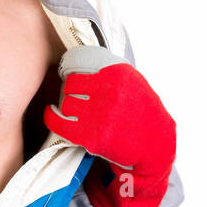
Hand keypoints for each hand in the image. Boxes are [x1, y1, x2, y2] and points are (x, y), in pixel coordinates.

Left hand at [43, 47, 176, 206]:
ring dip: (68, 108)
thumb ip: (110, 73)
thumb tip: (77, 63)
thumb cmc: (143, 112)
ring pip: (67, 105)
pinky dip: (51, 117)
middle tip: (76, 100)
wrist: (155, 143)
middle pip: (70, 88)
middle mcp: (110, 93)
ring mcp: (101, 116)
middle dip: (71, 94)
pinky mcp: (93, 137)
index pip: (79, 71)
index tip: (74, 85)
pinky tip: (51, 114)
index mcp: (118, 74)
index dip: (74, 80)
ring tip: (76, 112)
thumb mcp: (133, 82)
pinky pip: (59, 123)